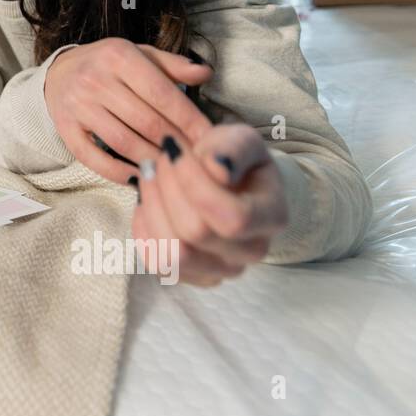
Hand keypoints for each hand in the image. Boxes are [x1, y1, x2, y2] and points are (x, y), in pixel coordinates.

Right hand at [43, 38, 213, 183]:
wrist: (58, 73)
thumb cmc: (108, 66)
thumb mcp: (139, 55)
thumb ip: (172, 65)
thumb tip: (205, 73)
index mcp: (119, 56)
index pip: (162, 93)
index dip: (189, 119)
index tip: (209, 138)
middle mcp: (96, 79)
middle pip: (146, 121)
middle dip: (176, 143)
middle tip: (197, 160)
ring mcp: (78, 105)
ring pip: (123, 142)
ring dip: (152, 160)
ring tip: (173, 170)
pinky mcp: (65, 128)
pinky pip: (93, 158)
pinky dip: (117, 172)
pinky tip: (138, 178)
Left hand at [132, 123, 287, 285]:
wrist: (231, 185)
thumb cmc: (236, 161)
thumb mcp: (242, 140)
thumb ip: (233, 147)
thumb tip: (217, 168)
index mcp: (272, 217)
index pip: (233, 217)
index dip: (194, 182)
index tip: (174, 148)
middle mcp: (250, 253)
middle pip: (195, 232)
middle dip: (167, 187)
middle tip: (160, 159)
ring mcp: (219, 270)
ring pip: (172, 255)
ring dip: (151, 208)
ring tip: (149, 177)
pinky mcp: (188, 275)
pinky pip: (154, 260)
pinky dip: (143, 226)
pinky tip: (148, 200)